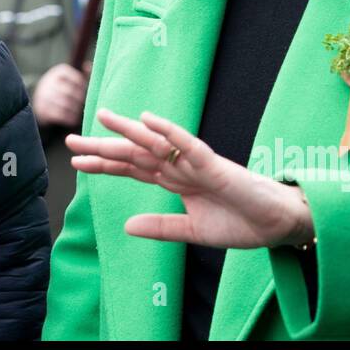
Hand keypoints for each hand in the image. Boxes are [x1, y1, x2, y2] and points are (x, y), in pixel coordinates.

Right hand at [32, 63, 87, 127]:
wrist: (41, 102)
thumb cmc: (62, 90)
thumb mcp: (70, 79)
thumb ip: (82, 74)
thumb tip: (89, 65)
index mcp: (58, 72)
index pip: (76, 78)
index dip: (84, 87)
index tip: (88, 93)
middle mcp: (48, 82)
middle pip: (70, 92)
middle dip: (80, 100)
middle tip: (87, 106)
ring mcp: (43, 96)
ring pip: (64, 104)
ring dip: (75, 110)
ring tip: (82, 113)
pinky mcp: (42, 109)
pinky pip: (58, 114)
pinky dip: (68, 118)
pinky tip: (74, 120)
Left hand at [66, 108, 312, 249]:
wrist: (278, 226)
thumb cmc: (240, 223)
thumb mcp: (192, 231)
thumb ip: (161, 227)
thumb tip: (127, 226)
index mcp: (174, 181)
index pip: (131, 169)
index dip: (105, 165)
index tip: (76, 162)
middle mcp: (180, 167)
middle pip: (135, 153)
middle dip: (104, 146)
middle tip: (71, 141)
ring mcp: (196, 163)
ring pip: (156, 143)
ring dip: (129, 130)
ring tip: (102, 117)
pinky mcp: (215, 165)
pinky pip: (189, 144)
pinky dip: (169, 132)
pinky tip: (148, 120)